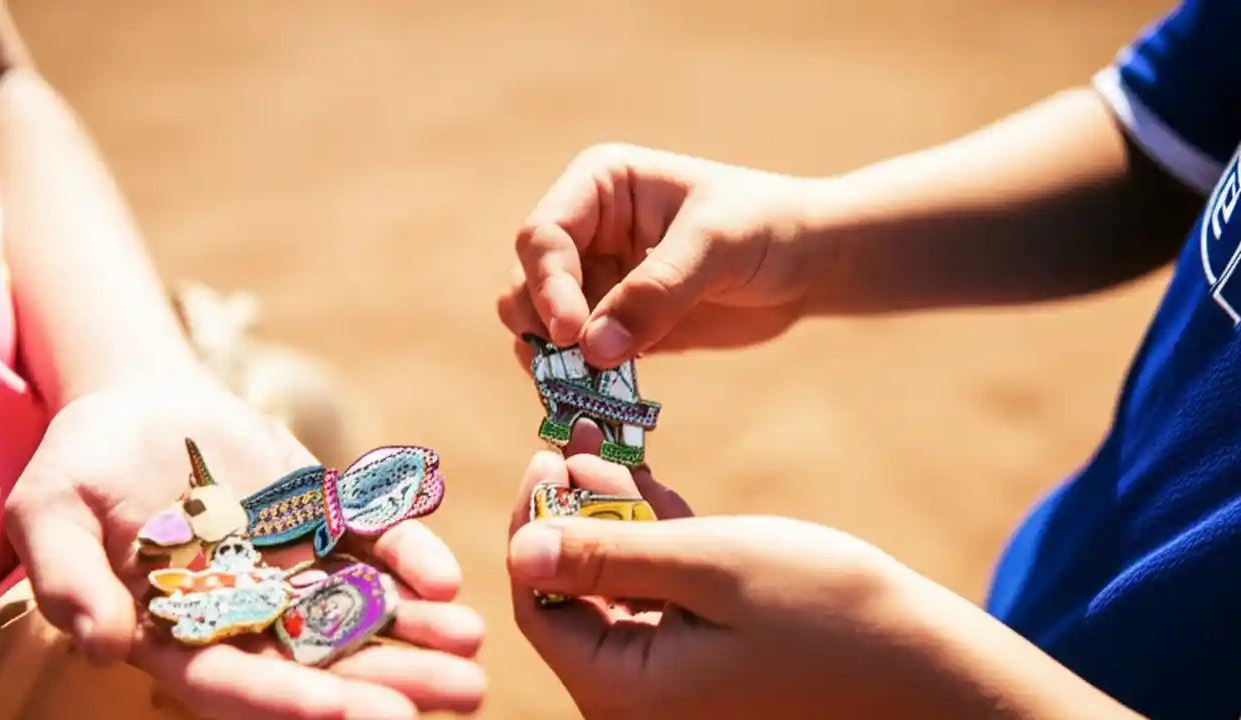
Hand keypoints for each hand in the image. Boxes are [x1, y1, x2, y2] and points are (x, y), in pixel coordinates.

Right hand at [4, 373, 485, 718]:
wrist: (136, 404)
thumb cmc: (78, 465)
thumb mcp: (51, 514)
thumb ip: (70, 579)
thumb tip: (102, 645)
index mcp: (175, 633)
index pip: (231, 682)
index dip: (280, 701)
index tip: (338, 711)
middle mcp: (244, 613)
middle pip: (317, 662)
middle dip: (383, 681)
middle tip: (455, 699)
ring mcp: (290, 567)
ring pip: (359, 609)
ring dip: (417, 631)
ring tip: (472, 647)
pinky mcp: (322, 520)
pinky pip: (371, 543)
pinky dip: (408, 559)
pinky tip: (449, 580)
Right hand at [497, 143, 827, 367]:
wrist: (811, 262)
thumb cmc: (769, 228)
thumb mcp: (717, 245)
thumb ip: (656, 292)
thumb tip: (591, 349)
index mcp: (600, 186)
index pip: (543, 236)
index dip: (548, 286)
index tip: (573, 333)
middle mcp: (588, 231)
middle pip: (527, 283)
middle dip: (542, 328)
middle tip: (572, 370)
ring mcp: (598, 281)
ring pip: (542, 327)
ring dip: (554, 362)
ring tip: (587, 390)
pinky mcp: (616, 327)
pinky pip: (579, 359)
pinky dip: (581, 382)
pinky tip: (604, 401)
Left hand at [505, 434, 1125, 718]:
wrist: (926, 667)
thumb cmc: (826, 612)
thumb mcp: (709, 566)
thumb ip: (608, 555)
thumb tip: (519, 547)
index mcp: (624, 691)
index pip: (539, 602)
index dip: (535, 523)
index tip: (550, 455)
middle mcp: (637, 701)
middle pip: (574, 594)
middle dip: (574, 513)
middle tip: (580, 440)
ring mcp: (674, 687)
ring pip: (617, 589)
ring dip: (612, 519)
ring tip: (609, 448)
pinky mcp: (706, 667)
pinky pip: (660, 600)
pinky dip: (654, 545)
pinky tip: (649, 489)